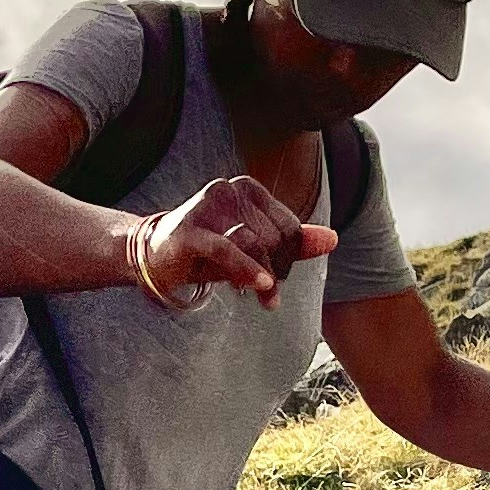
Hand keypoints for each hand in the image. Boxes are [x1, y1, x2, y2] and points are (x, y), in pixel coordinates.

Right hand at [135, 176, 338, 308]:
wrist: (155, 257)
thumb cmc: (208, 251)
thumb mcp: (254, 250)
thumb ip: (292, 244)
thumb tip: (333, 239)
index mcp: (248, 189)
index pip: (290, 226)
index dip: (292, 258)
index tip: (279, 280)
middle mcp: (229, 190)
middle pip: (275, 236)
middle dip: (278, 271)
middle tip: (269, 294)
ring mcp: (207, 207)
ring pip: (256, 243)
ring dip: (265, 277)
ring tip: (264, 299)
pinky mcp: (190, 231)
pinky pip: (228, 248)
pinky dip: (248, 269)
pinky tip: (261, 287)